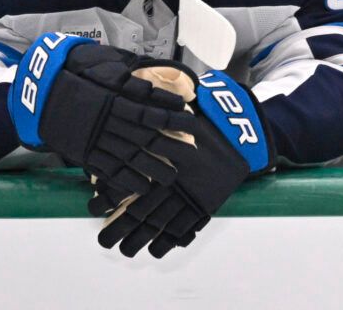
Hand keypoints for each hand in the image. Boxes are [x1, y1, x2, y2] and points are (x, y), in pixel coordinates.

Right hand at [8, 35, 197, 196]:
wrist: (39, 94)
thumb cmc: (74, 77)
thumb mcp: (102, 69)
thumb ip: (127, 78)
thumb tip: (152, 84)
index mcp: (112, 98)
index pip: (148, 109)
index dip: (171, 115)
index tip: (190, 120)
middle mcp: (106, 121)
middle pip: (143, 136)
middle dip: (169, 146)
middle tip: (191, 153)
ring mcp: (94, 139)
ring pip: (128, 157)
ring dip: (152, 168)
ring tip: (172, 177)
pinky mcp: (83, 153)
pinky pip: (106, 170)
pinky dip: (125, 180)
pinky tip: (143, 187)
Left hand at [92, 69, 268, 258]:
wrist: (248, 140)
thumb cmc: (215, 127)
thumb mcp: (190, 115)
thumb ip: (164, 114)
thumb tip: (135, 92)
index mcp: (173, 157)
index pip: (137, 179)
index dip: (113, 195)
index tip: (94, 206)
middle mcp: (181, 180)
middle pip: (145, 210)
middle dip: (121, 228)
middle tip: (102, 242)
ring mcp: (194, 196)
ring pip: (161, 224)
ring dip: (140, 240)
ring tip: (121, 250)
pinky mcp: (206, 206)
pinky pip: (185, 229)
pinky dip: (168, 242)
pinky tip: (153, 251)